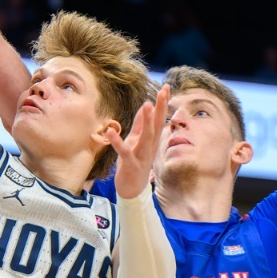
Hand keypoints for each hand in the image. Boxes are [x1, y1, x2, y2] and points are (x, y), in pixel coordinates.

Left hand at [105, 82, 170, 199]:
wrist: (132, 191)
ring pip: (146, 137)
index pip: (159, 119)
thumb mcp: (136, 142)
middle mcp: (150, 147)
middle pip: (157, 125)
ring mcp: (142, 156)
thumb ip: (140, 126)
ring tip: (146, 105)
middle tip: (163, 91)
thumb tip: (144, 107)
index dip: (162, 104)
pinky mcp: (130, 165)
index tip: (166, 87)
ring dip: (146, 121)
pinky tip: (110, 131)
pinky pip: (124, 152)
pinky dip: (117, 142)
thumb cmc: (134, 164)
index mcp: (151, 141)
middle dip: (160, 108)